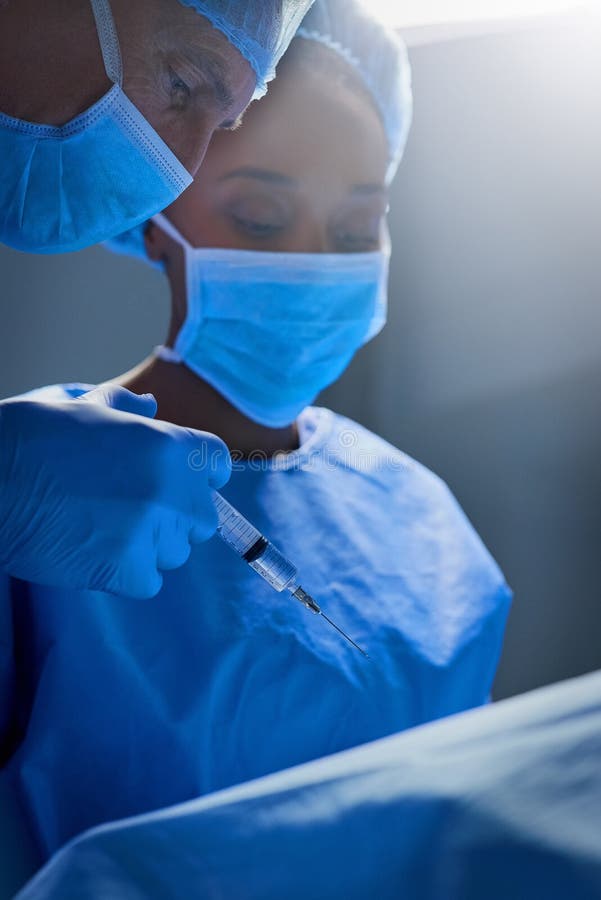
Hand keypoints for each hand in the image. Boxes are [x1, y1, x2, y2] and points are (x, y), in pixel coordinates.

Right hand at [0, 385, 229, 597]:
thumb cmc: (31, 437)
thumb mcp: (84, 408)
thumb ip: (128, 410)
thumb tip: (150, 407)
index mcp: (169, 445)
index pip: (216, 465)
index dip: (197, 475)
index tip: (175, 483)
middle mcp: (171, 490)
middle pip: (202, 518)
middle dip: (174, 517)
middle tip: (128, 509)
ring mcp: (152, 532)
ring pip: (175, 552)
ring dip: (148, 546)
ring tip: (101, 527)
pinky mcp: (126, 570)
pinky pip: (149, 582)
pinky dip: (126, 574)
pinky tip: (93, 552)